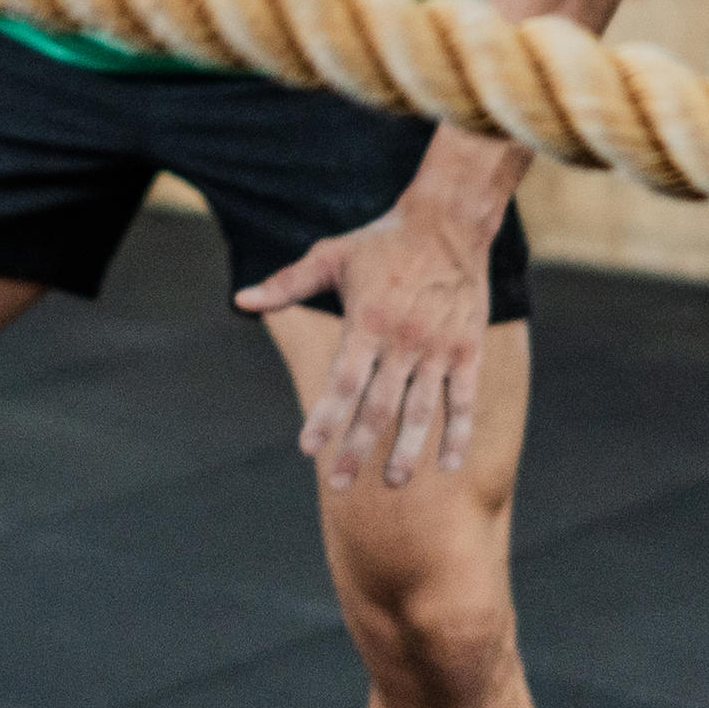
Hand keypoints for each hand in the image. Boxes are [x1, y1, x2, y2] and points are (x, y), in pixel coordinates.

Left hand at [242, 198, 495, 492]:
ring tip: (389, 482)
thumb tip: (240, 301)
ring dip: (405, 452)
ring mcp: (439, 349)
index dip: (325, 418)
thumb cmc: (382, 241)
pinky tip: (445, 465)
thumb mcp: (330, 256)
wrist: (449, 223)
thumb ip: (285, 284)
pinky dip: (456, 434)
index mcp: (367, 321)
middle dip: (357, 449)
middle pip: (378, 407)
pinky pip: (463, 400)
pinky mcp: (468, 350)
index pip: (342, 381)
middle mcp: (403, 341)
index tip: (307, 449)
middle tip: (338, 484)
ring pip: (421, 411)